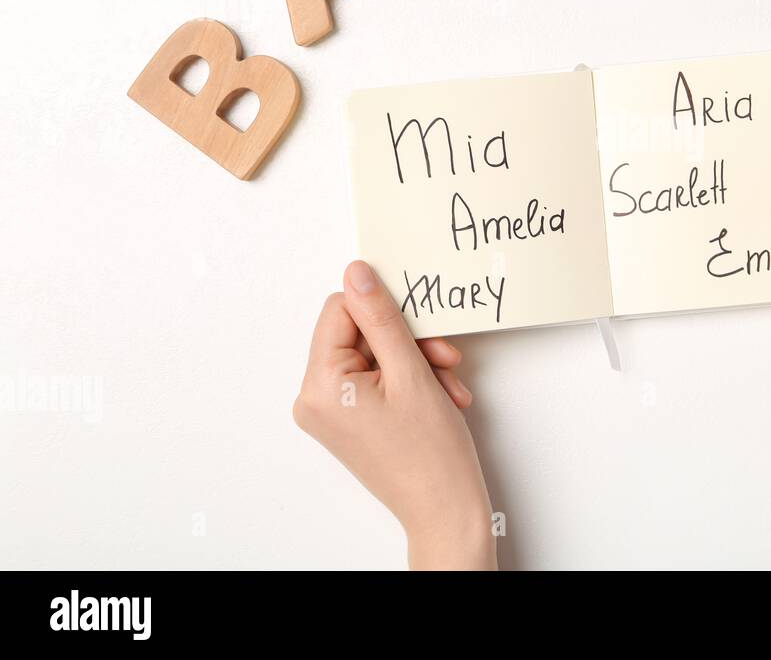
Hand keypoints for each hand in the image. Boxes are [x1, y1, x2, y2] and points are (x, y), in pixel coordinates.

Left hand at [292, 260, 495, 569]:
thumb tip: (357, 272)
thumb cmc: (430, 453)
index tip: (420, 326)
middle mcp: (314, 399)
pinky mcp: (347, 419)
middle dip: (408, 341)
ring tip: (445, 384)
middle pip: (359, 333)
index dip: (385, 312)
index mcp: (320, 385)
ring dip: (415, 361)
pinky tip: (438, 394)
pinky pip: (375, 378)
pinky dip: (409, 379)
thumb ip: (382, 317)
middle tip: (443, 358)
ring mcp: (330, 412)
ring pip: (374, 354)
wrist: (445, 509)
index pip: (341, 310)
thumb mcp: (410, 371)